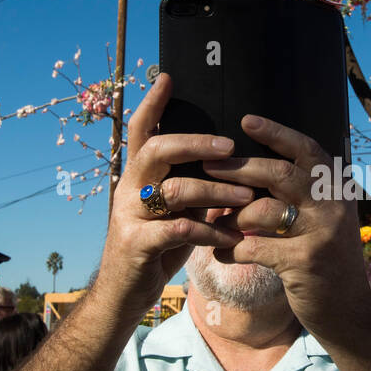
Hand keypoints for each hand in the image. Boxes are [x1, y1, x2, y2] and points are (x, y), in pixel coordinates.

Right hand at [96, 73, 250, 315]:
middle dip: (195, 144)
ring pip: (174, 191)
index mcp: (137, 176)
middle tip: (230, 147)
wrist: (124, 293)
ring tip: (246, 197)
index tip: (168, 77)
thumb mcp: (175, 212)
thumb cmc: (157, 247)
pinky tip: (232, 237)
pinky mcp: (136, 244)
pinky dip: (210, 232)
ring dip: (216, 192)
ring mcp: (129, 216)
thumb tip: (227, 163)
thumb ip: (191, 187)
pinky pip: (179, 230)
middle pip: (156, 150)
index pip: (139, 131)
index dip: (151, 103)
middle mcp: (128, 189)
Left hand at [203, 115, 370, 341]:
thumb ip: (302, 195)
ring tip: (213, 220)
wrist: (349, 314)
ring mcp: (322, 233)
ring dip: (230, 214)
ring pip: (262, 210)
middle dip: (239, 167)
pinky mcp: (305, 262)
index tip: (246, 120)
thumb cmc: (327, 262)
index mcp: (337, 190)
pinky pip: (254, 248)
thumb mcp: (325, 221)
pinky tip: (220, 254)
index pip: (307, 150)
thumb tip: (254, 168)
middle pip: (279, 173)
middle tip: (207, 165)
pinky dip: (231, 250)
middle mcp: (334, 206)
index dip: (276, 133)